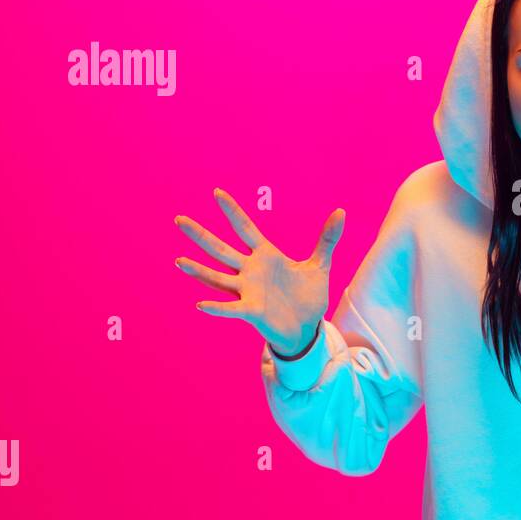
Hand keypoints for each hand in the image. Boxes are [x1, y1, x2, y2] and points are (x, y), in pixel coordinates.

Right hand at [174, 188, 345, 356]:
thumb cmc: (308, 296)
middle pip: (221, 249)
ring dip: (199, 270)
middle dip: (201, 235)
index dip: (232, 211)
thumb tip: (341, 211)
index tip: (217, 192)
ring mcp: (248, 291)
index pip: (245, 228)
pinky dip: (217, 306)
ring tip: (179, 260)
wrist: (308, 327)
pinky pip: (231, 308)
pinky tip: (200, 304)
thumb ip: (327, 238)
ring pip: (218, 277)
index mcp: (266, 256)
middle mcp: (251, 271)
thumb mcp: (320, 264)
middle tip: (179, 219)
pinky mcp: (252, 311)